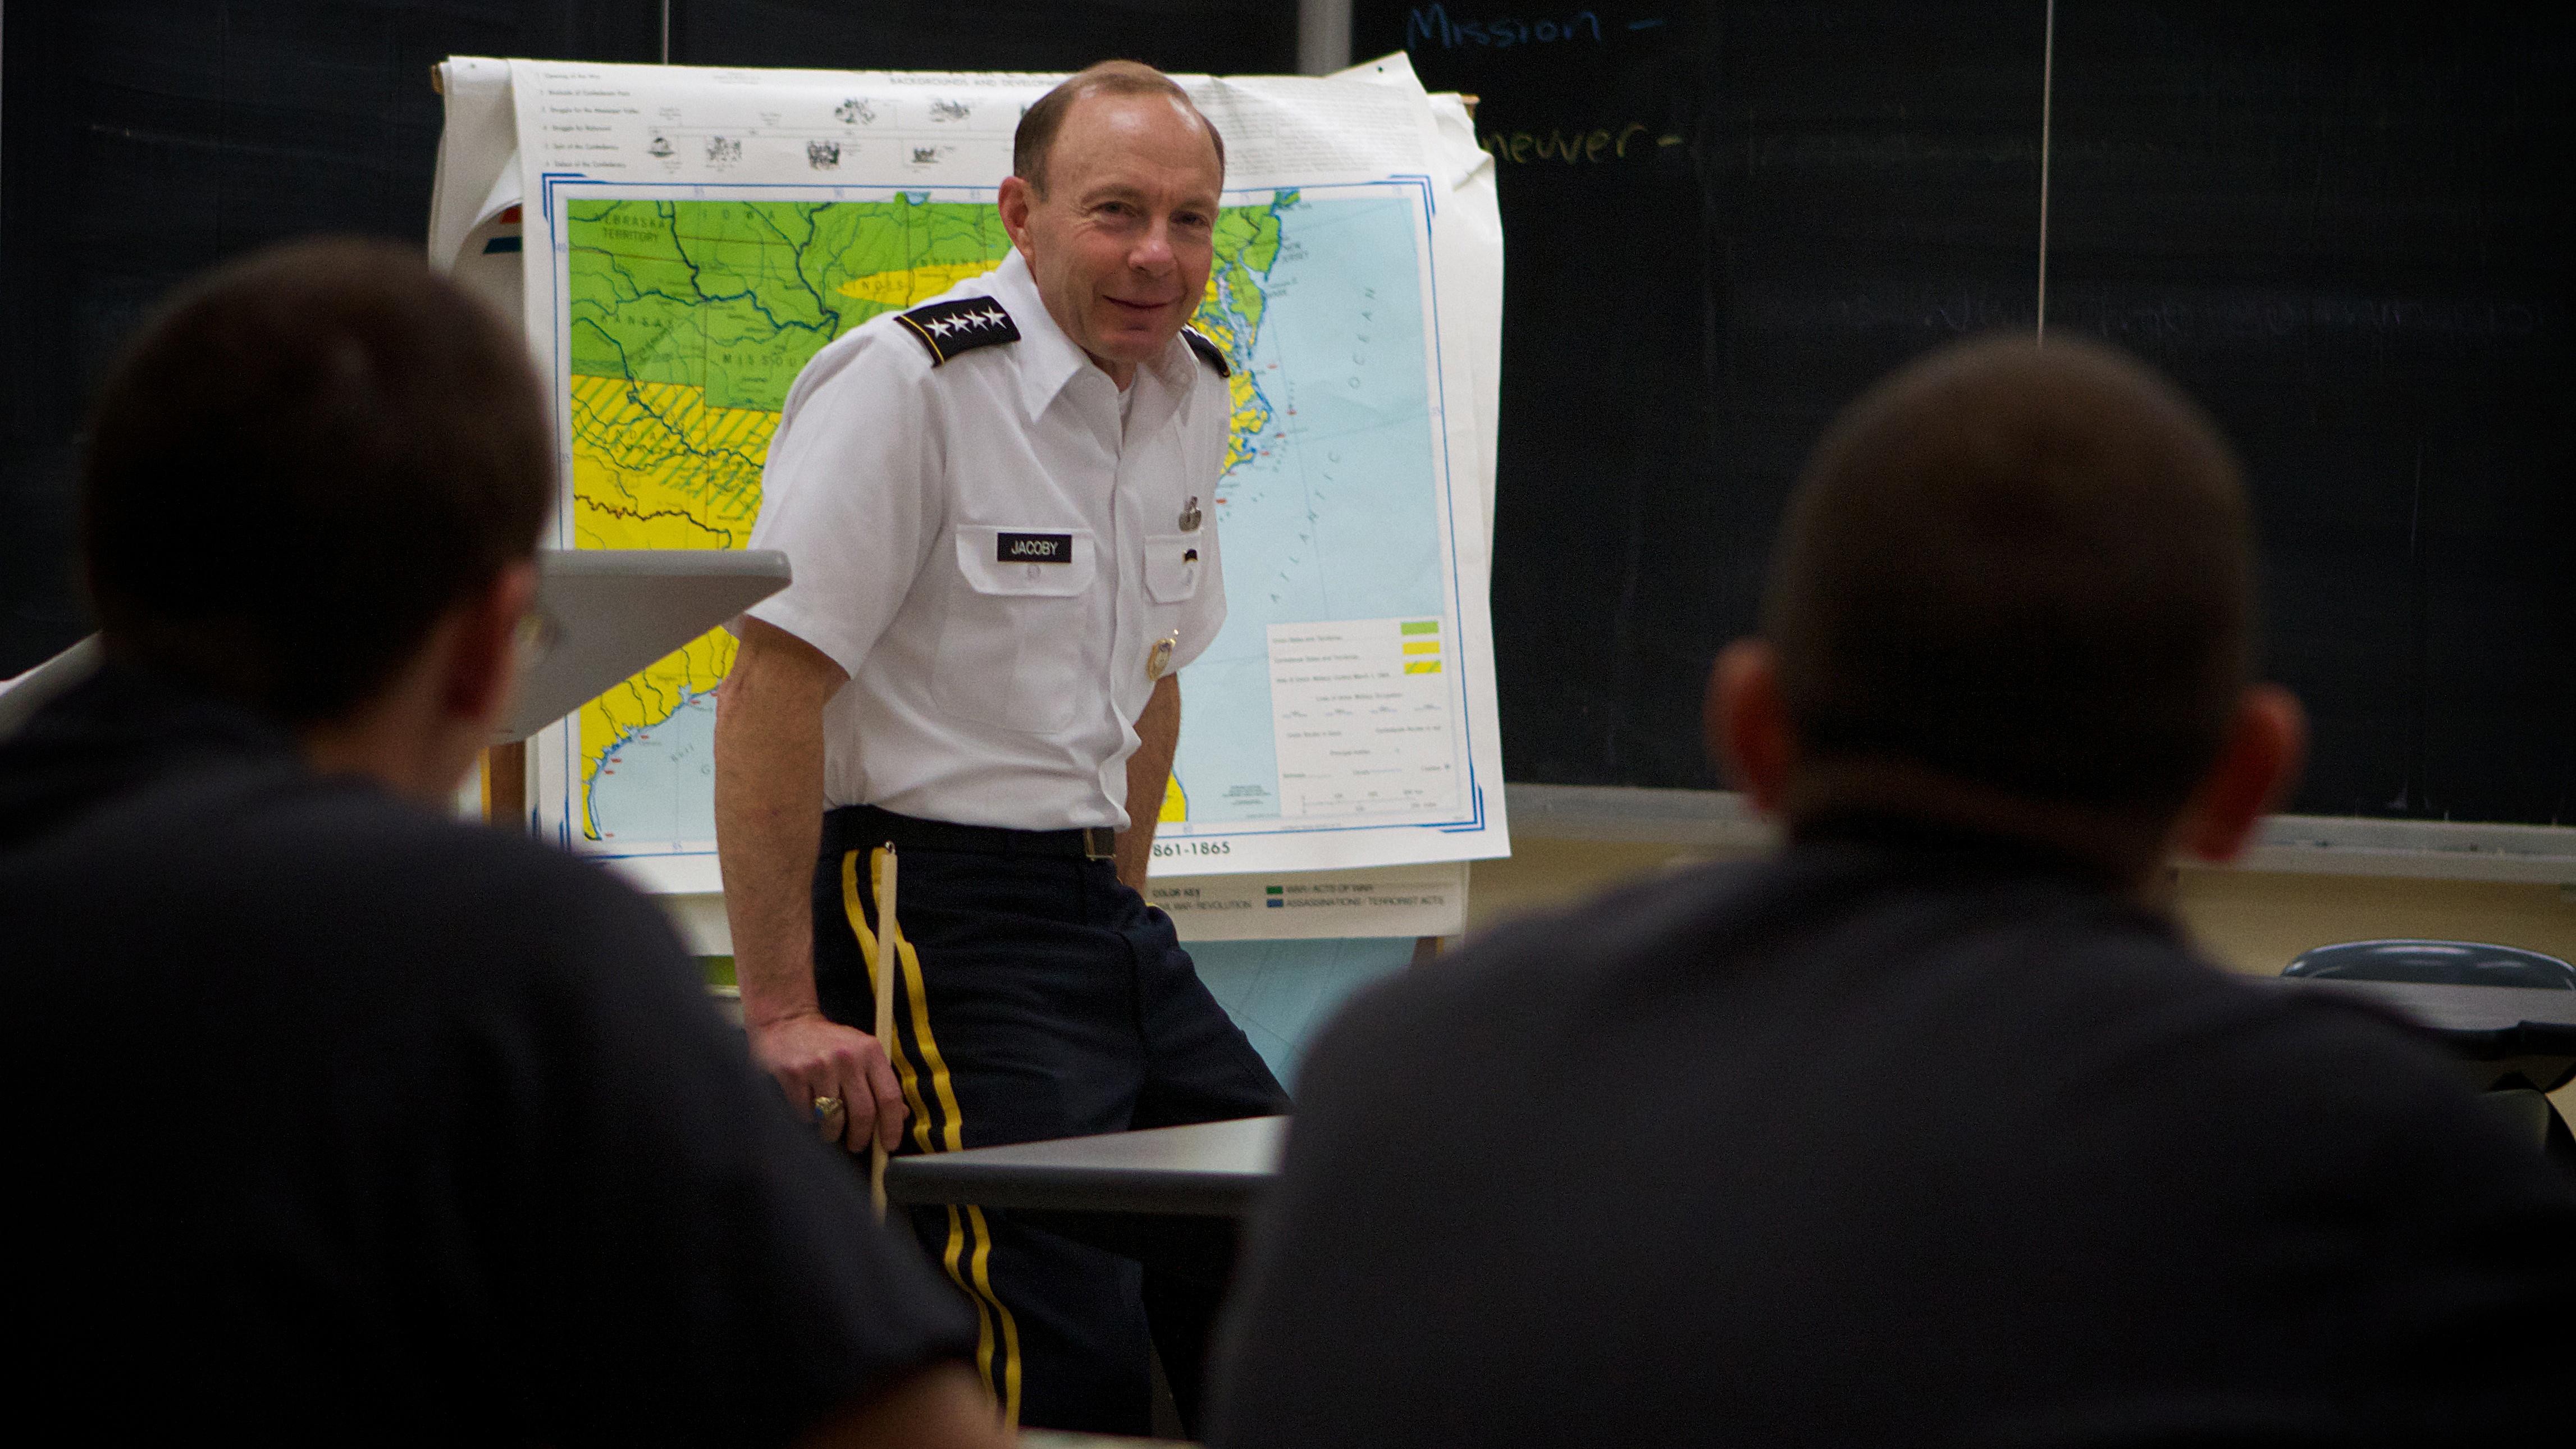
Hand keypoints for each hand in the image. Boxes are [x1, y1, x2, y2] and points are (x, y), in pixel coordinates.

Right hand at [749, 1011, 906, 1153]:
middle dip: (861, 1138)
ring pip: (832, 1119)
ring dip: (831, 1132)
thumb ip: (881, 1082)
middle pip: (863, 1113)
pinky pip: (805, 1114)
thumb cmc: (831, 1044)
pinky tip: (807, 1105)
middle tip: (857, 1145)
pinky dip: (807, 1118)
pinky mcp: (793, 1074)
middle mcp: (847, 1057)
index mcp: (870, 1051)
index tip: (889, 1145)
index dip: (892, 1126)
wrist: (789, 1024)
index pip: (890, 1097)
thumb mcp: (862, 1053)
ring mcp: (819, 1065)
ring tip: (829, 1129)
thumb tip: (902, 1115)